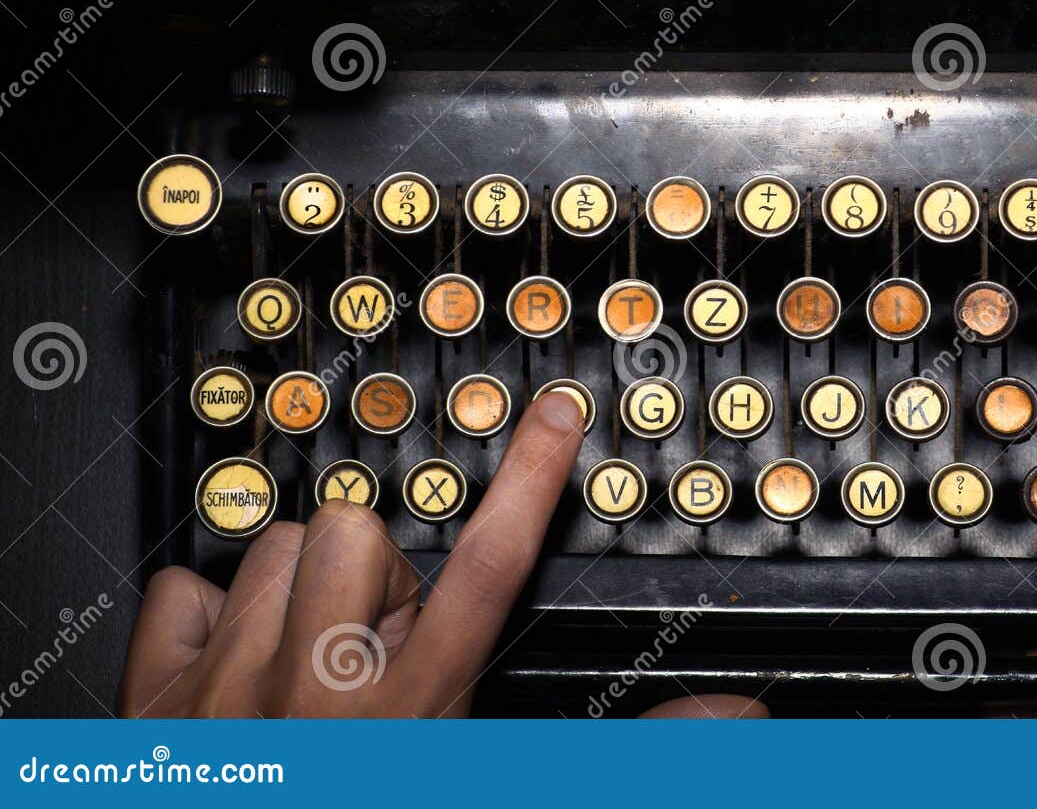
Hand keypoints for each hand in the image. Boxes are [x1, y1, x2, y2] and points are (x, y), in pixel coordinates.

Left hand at [118, 394, 767, 718]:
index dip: (533, 478)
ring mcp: (229, 693)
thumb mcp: (506, 781)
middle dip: (379, 569)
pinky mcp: (151, 707)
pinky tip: (236, 666)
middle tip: (386, 637)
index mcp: (416, 713)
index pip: (492, 565)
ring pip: (277, 548)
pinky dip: (208, 618)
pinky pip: (182, 593)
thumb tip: (736, 717)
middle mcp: (318, 690)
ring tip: (318, 656)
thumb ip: (624, 755)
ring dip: (303, 588)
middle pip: (359, 530)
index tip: (555, 413)